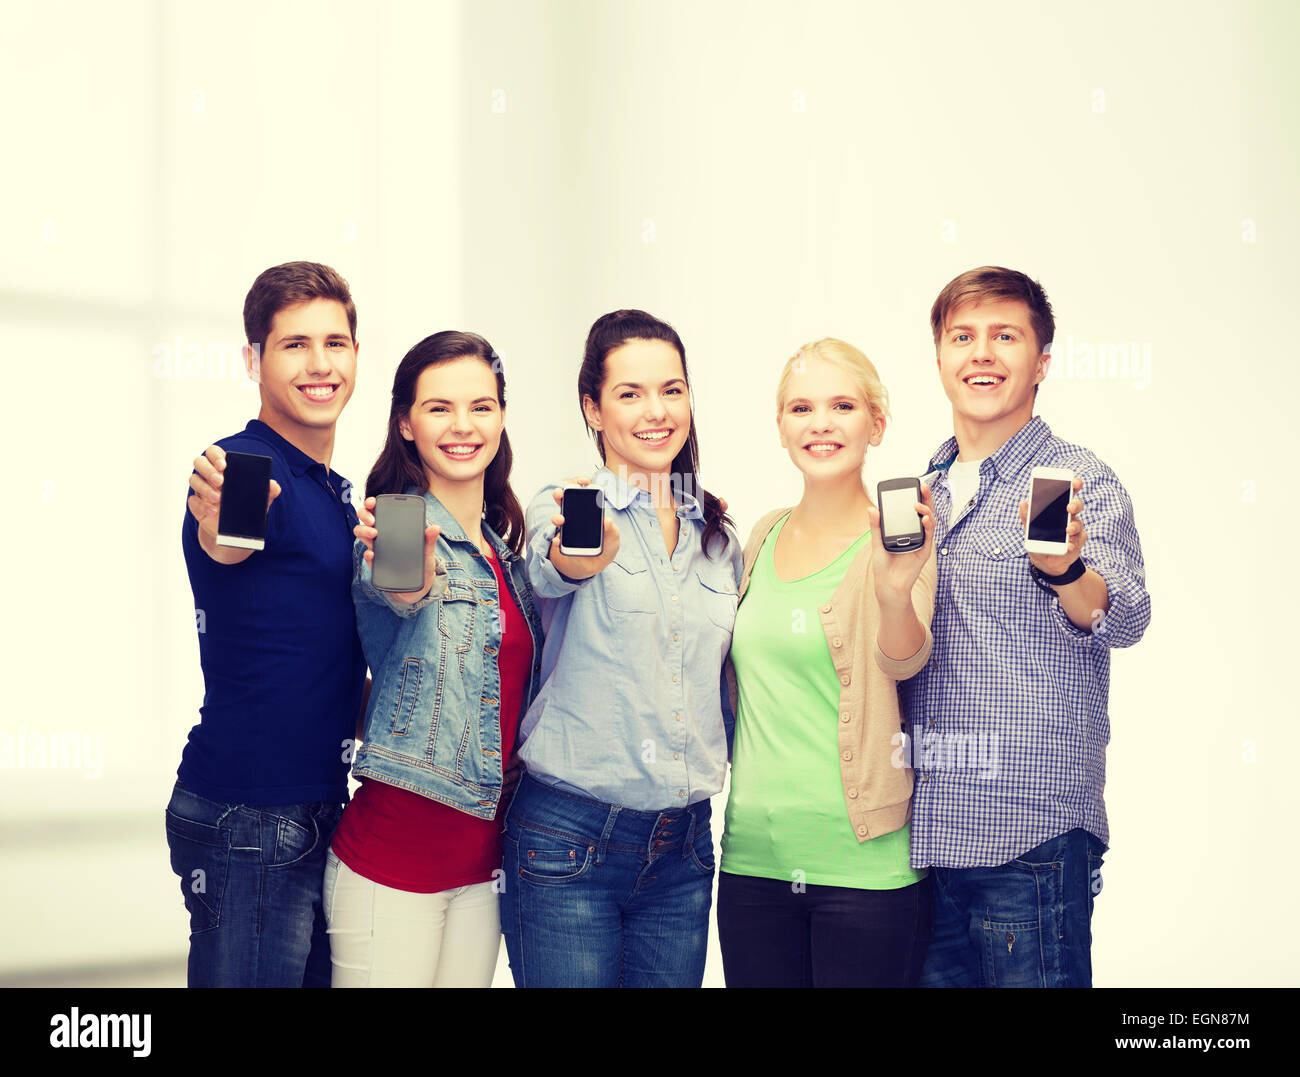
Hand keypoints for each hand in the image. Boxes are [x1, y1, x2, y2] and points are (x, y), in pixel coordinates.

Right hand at [187, 444, 280, 562]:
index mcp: (224, 468)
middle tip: (220, 481)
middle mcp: (209, 475)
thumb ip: (268, 491)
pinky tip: (213, 511)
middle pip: (199, 462)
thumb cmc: (247, 507)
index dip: (215, 455)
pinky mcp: (196, 505)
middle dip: (208, 469)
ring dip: (205, 487)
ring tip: (218, 498)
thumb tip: (274, 486)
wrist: (236, 531)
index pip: (213, 452)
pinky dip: (202, 505)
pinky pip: (192, 501)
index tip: (224, 465)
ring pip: (193, 479)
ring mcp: (201, 489)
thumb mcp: (260, 500)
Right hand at [355, 496, 442, 603]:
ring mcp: (377, 550)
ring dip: (364, 532)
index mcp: (393, 528)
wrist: (416, 589)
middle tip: (373, 520)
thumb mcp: (427, 553)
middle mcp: (382, 536)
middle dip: (365, 516)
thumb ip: (429, 540)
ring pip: (362, 535)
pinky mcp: (376, 564)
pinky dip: (368, 555)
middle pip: (365, 521)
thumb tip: (436, 528)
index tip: (373, 501)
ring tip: (374, 534)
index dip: (372, 504)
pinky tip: (372, 554)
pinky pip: (367, 557)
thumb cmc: (421, 566)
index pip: (379, 511)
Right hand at [549, 481, 619, 578]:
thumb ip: (613, 530)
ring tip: (561, 521)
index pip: (584, 494)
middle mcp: (575, 517)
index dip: (582, 485)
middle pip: (565, 501)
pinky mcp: (560, 543)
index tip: (582, 481)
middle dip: (561, 494)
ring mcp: (566, 529)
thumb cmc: (604, 548)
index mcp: (589, 512)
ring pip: (557, 518)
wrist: (594, 567)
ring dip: (556, 517)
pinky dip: (555, 541)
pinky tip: (557, 542)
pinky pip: (555, 540)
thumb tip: (608, 521)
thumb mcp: (613, 539)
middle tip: (561, 493)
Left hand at [866, 483, 934, 605]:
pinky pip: (929, 536)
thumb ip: (876, 526)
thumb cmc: (883, 565)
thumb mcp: (877, 542)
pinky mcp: (925, 551)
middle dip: (925, 498)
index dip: (914, 497)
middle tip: (922, 487)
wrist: (889, 585)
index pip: (912, 510)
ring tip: (919, 505)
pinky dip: (928, 526)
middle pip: (924, 512)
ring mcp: (922, 541)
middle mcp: (915, 533)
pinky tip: (925, 519)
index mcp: (905, 529)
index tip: (912, 486)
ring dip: (926, 511)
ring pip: (929, 521)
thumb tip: (871, 508)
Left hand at [1018, 477, 1085, 575]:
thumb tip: (1023, 502)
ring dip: (1074, 526)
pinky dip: (1072, 544)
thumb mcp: (1029, 529)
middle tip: (1069, 507)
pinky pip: (1077, 541)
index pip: (1068, 494)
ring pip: (1078, 523)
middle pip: (1077, 506)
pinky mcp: (1077, 542)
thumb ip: (1026, 517)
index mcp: (1058, 509)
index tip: (1075, 481)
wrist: (1046, 562)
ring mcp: (1074, 530)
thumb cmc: (1039, 541)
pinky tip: (1068, 547)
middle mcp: (1069, 517)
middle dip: (1075, 504)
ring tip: (1068, 530)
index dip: (1073, 486)